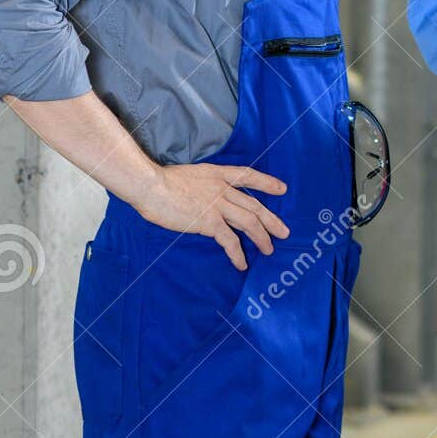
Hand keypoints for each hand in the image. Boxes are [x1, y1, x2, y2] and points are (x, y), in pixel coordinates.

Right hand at [133, 163, 289, 270]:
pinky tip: (242, 264)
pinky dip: (238, 254)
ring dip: (261, 237)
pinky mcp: (209, 222)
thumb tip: (207, 197)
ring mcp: (217, 205)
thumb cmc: (163, 181)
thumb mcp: (191, 175)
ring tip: (269, 249)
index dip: (267, 182)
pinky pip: (230, 240)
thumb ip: (204, 185)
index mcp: (217, 173)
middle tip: (284, 232)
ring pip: (248, 222)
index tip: (282, 189)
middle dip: (271, 219)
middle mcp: (222, 188)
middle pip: (254, 205)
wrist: (152, 186)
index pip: (248, 175)